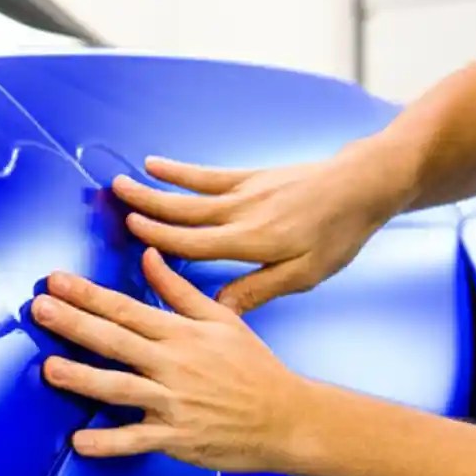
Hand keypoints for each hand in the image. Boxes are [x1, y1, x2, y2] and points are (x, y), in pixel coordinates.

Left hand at [30, 248, 307, 471]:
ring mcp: (174, 402)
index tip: (56, 280)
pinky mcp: (177, 437)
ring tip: (49, 369)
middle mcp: (174, 364)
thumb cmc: (254, 368)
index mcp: (182, 333)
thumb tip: (149, 255)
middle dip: (74, 323)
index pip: (126, 309)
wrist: (288, 418)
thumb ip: (178, 289)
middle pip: (115, 341)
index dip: (88, 294)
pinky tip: (79, 441)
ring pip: (120, 388)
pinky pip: (136, 440)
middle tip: (39, 308)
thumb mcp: (221, 319)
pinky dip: (108, 443)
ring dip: (82, 379)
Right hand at [111, 148, 410, 312]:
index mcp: (251, 242)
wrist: (364, 185)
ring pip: (189, 192)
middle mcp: (242, 213)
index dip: (160, 239)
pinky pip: (208, 174)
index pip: (194, 243)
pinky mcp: (252, 177)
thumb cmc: (338, 235)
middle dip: (146, 208)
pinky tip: (157, 165)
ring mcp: (245, 191)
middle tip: (112, 204)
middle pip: (183, 213)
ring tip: (121, 184)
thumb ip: (258, 290)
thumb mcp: (305, 274)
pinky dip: (180, 171)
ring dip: (154, 188)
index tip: (130, 233)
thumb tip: (218, 309)